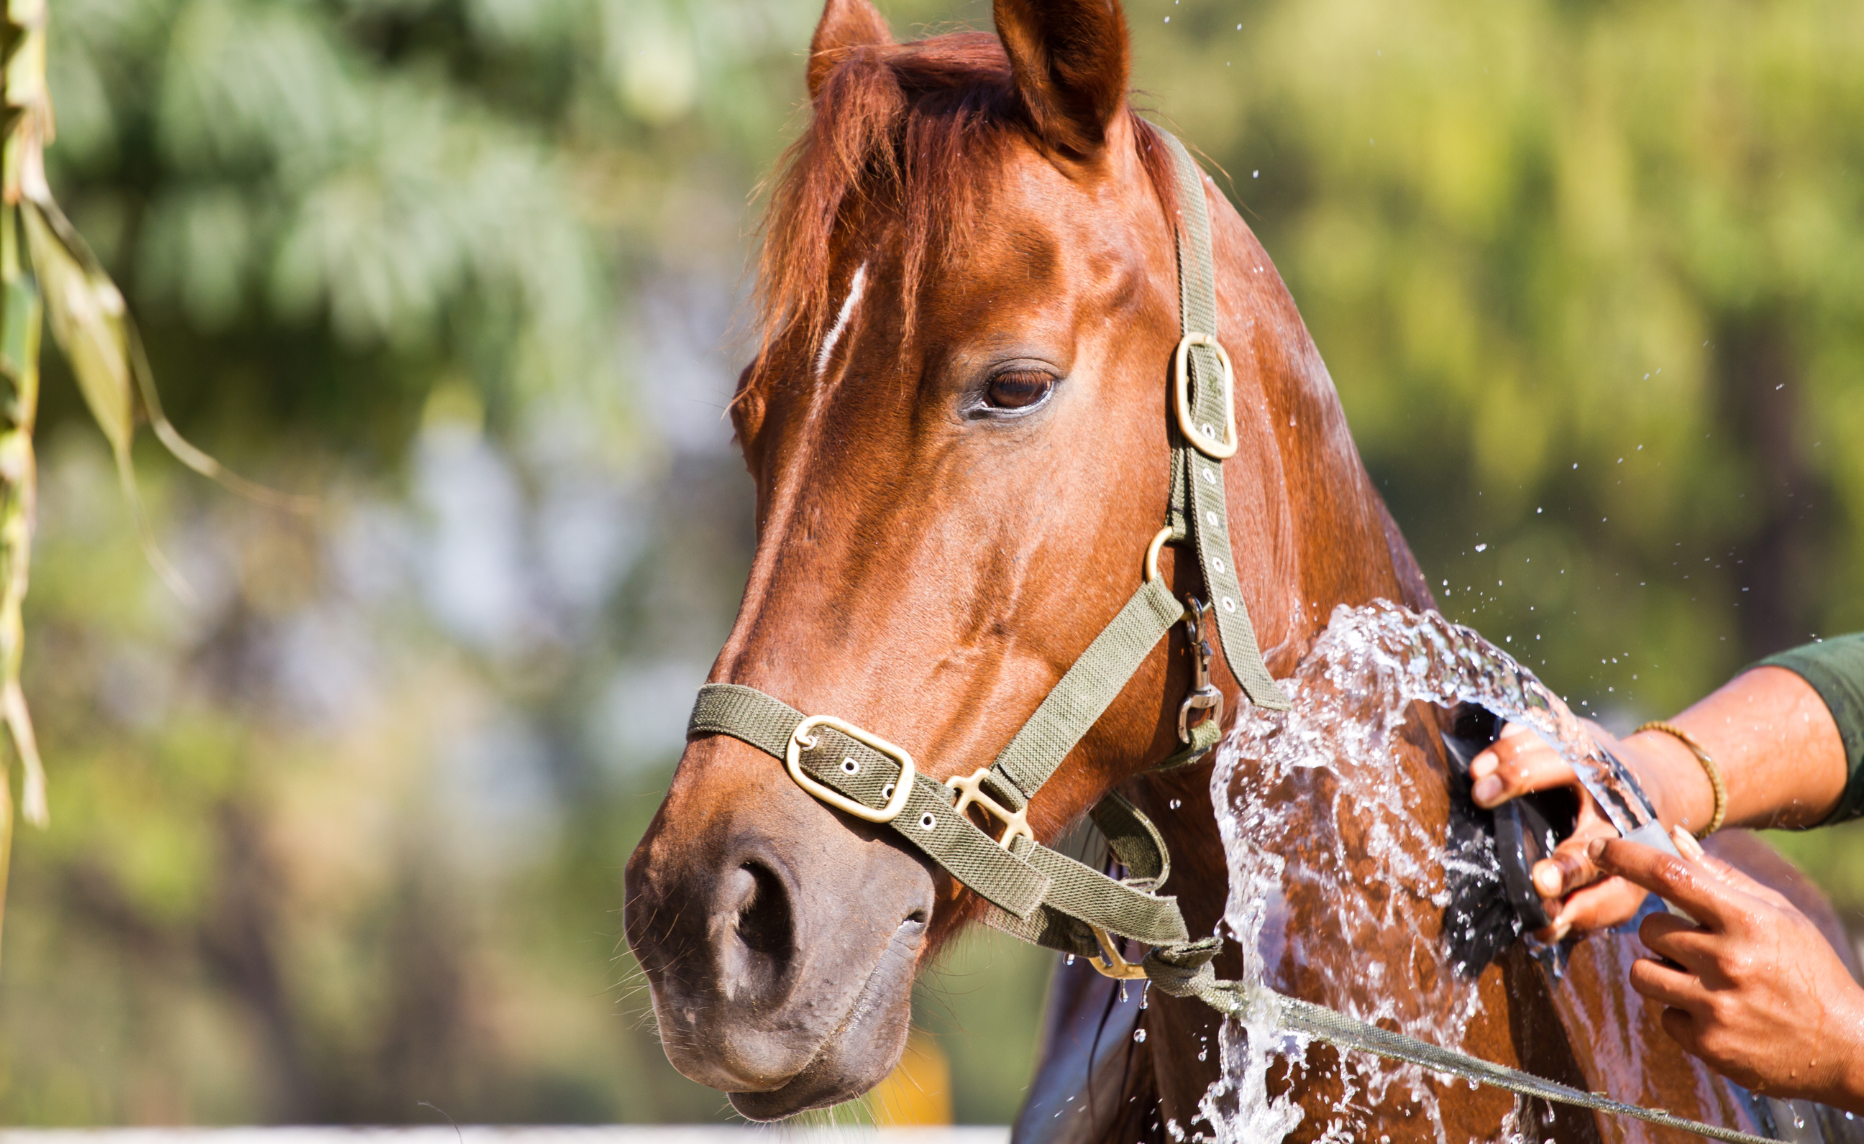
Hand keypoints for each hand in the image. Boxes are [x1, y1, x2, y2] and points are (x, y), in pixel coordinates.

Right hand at [1469, 720, 1694, 935]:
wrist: (1656, 784)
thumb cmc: (1631, 845)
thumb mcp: (1626, 884)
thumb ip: (1591, 910)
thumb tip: (1546, 929)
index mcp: (1625, 833)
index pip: (1592, 853)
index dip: (1565, 867)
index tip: (1541, 881)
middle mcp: (1612, 787)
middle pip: (1565, 772)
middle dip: (1521, 779)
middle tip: (1481, 796)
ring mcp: (1597, 750)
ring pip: (1551, 740)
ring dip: (1509, 754)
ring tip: (1477, 774)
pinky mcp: (1579, 728)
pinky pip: (1547, 720)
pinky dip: (1518, 729)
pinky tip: (1497, 740)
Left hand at [1593, 831, 1863, 1109]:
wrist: (1845, 1046)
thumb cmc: (1807, 969)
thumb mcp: (1778, 915)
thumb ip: (1722, 876)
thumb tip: (1674, 838)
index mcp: (1747, 919)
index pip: (1670, 875)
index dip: (1626, 857)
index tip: (1598, 848)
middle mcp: (1728, 959)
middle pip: (1648, 928)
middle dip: (1664, 935)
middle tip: (1699, 948)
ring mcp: (1715, 1004)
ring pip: (1642, 972)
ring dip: (1663, 973)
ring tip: (1704, 981)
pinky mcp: (1707, 1042)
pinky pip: (1662, 1014)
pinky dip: (1681, 1012)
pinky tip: (1717, 1014)